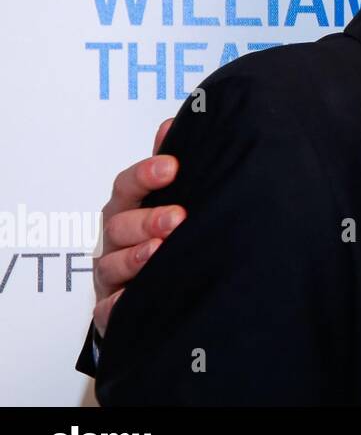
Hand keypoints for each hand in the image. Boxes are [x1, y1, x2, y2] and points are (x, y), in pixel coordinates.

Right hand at [92, 118, 185, 337]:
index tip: (171, 166)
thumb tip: (172, 123)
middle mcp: (114, 239)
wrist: (155, 291)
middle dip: (147, 220)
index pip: (127, 186)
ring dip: (136, 257)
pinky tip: (136, 296)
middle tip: (178, 217)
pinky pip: (109, 310)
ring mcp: (110, 275)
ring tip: (161, 251)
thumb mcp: (167, 198)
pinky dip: (120, 304)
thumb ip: (168, 164)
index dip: (145, 175)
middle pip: (119, 225)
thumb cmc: (160, 236)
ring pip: (113, 265)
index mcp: (127, 208)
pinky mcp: (112, 310)